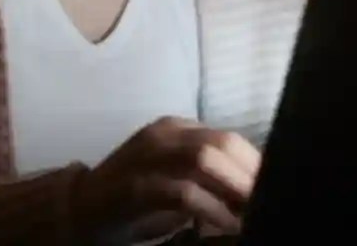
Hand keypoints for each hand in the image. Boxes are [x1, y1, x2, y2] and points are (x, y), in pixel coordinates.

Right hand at [70, 116, 261, 240]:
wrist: (78, 211)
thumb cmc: (135, 201)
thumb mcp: (175, 182)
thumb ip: (209, 182)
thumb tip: (255, 195)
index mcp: (177, 130)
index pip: (230, 139)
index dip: (257, 164)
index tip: (278, 189)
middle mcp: (164, 135)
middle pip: (223, 144)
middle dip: (252, 174)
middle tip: (273, 202)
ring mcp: (147, 157)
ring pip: (204, 158)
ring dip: (236, 188)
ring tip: (256, 212)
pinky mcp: (134, 186)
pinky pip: (181, 192)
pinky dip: (211, 209)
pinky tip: (228, 225)